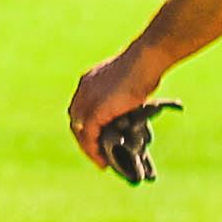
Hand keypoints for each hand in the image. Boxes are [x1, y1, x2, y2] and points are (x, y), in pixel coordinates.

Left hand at [65, 42, 166, 165]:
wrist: (145, 59)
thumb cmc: (144, 65)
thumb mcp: (127, 80)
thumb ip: (122, 95)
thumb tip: (131, 105)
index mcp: (88, 81)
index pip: (79, 109)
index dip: (85, 125)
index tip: (95, 137)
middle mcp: (83, 91)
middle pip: (76, 121)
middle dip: (85, 139)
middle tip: (97, 154)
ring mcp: (87, 101)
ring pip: (80, 131)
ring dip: (89, 149)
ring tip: (100, 161)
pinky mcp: (95, 111)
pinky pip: (88, 136)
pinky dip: (93, 149)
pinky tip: (102, 159)